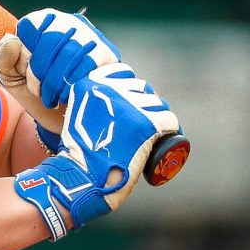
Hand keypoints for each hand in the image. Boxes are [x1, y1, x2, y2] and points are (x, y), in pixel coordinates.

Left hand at [0, 9, 120, 153]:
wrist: (63, 121)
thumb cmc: (37, 92)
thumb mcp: (10, 76)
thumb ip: (1, 57)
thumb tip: (12, 41)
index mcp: (44, 22)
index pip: (30, 24)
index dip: (24, 52)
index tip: (25, 70)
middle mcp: (70, 23)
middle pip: (50, 38)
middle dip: (38, 72)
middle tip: (39, 90)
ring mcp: (92, 37)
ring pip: (69, 53)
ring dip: (55, 82)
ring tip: (53, 96)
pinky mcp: (108, 55)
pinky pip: (88, 65)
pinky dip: (73, 85)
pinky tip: (69, 95)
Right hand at [60, 63, 180, 214]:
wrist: (84, 177)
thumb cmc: (79, 155)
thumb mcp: (77, 117)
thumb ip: (90, 103)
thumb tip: (108, 103)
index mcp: (90, 85)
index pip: (124, 72)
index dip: (131, 87)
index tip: (130, 102)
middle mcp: (110, 89)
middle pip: (142, 88)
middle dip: (145, 103)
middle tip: (143, 124)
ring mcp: (129, 106)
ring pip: (158, 103)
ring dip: (158, 116)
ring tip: (155, 132)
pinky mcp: (146, 123)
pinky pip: (169, 120)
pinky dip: (171, 129)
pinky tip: (168, 137)